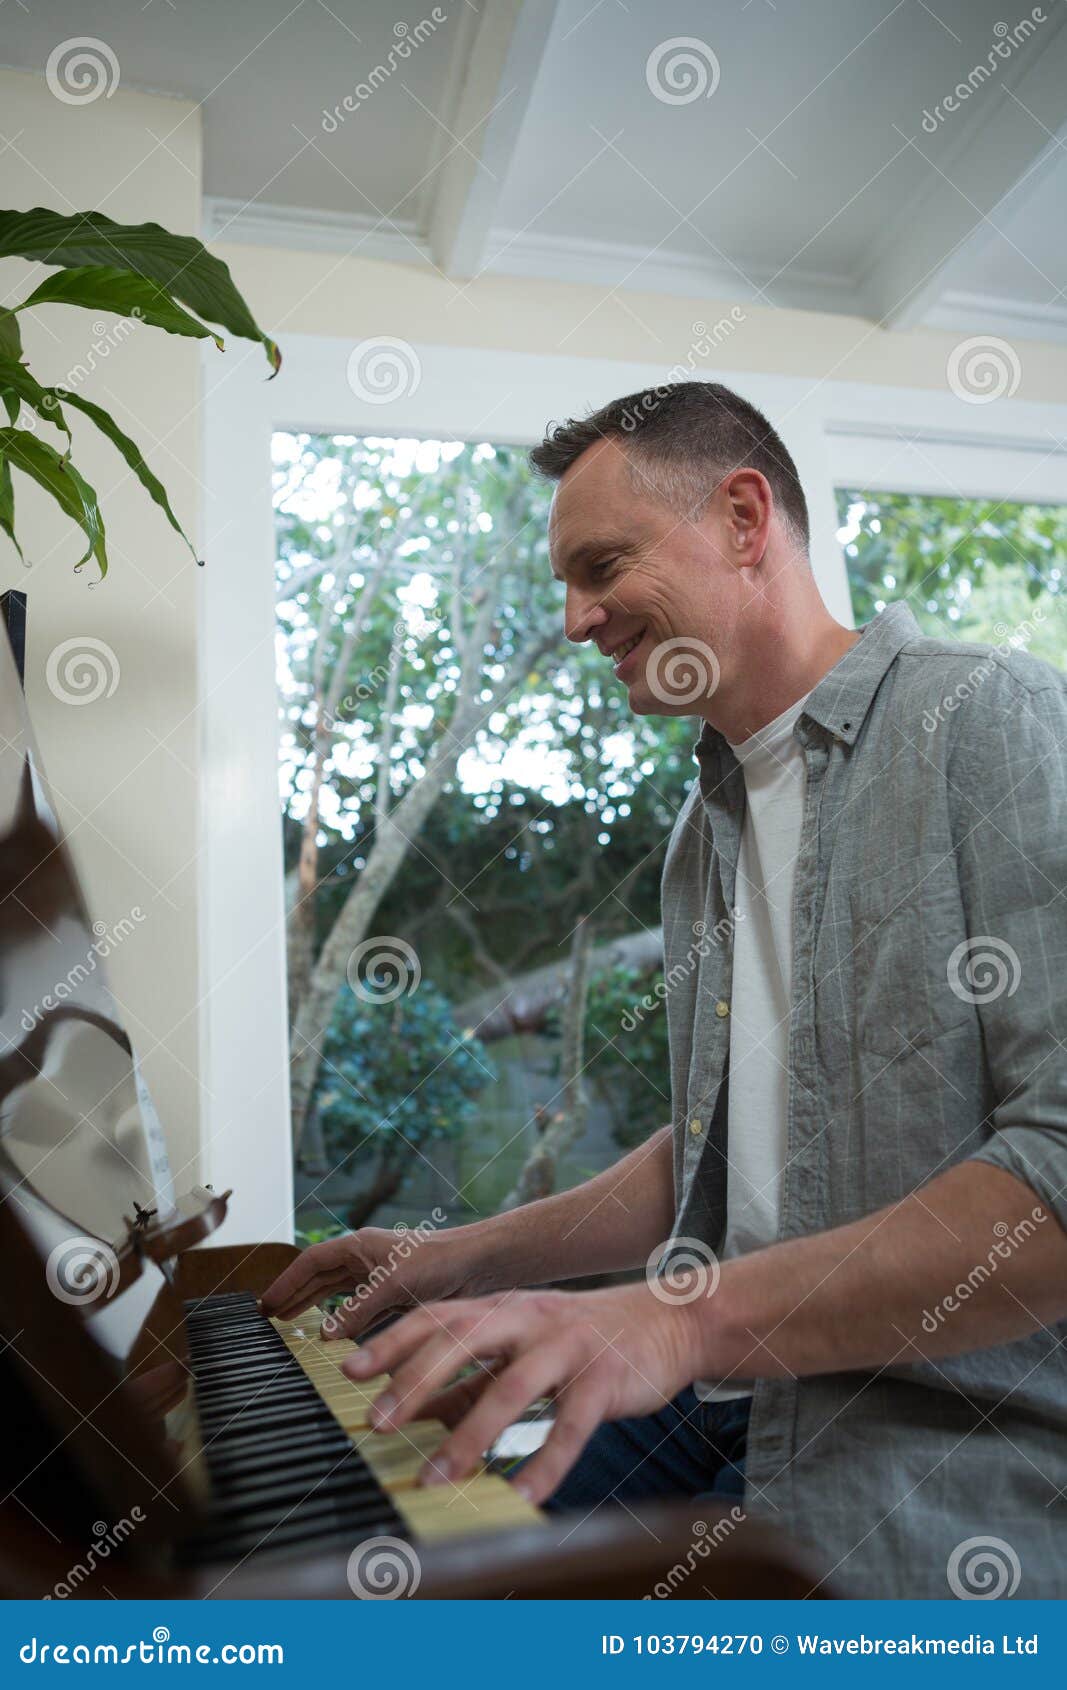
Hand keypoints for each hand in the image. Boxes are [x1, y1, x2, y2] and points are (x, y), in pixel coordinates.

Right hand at [259, 1226, 474, 1340]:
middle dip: (295, 1294)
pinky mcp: (395, 1295)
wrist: (479, 1265)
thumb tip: (325, 1333)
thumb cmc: (439, 1261)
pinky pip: (359, 1308)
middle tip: (270, 1316)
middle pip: (320, 1276)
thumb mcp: (393, 1285)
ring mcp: (380, 1277)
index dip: (287, 1281)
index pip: (312, 1261)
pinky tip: (333, 1335)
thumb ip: (357, 1309)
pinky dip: (343, 1320)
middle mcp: (366, 1258)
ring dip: (315, 1307)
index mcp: (359, 1245)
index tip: (266, 1302)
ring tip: (291, 1323)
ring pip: (337, 1293)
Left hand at [341, 1281, 706, 1505]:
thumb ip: (472, 1375)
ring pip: (513, 1388)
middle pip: (464, 1339)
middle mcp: (530, 1319)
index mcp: (503, 1307)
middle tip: (375, 1420)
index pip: (438, 1315)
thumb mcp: (523, 1343)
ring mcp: (569, 1348)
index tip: (348, 1367)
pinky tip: (520, 1495)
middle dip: (416, 1380)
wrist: (669, 1319)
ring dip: (469, 1436)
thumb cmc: (583, 1337)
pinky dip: (544, 1464)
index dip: (392, 1340)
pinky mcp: (604, 1382)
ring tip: (436, 1479)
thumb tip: (411, 1409)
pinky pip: (570, 1428)